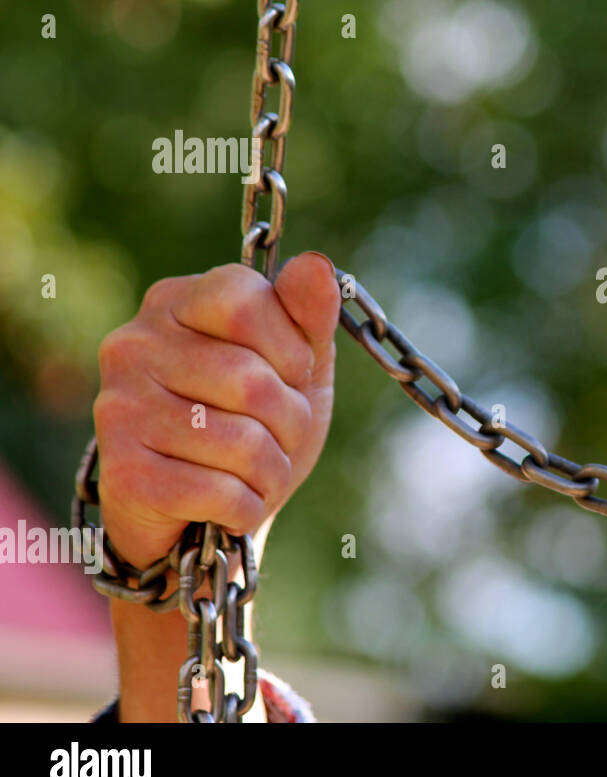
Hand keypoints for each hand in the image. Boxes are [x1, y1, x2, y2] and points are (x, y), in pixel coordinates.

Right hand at [93, 254, 340, 568]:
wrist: (199, 512)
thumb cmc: (253, 424)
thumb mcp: (294, 364)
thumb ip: (307, 314)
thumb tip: (316, 264)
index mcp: (174, 302)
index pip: (243, 298)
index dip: (289, 347)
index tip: (293, 375)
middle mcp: (133, 345)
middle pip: (251, 380)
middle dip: (291, 421)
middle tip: (283, 438)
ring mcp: (119, 408)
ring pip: (241, 441)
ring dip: (273, 470)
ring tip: (262, 473)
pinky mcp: (121, 473)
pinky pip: (219, 491)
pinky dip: (248, 506)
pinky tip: (237, 504)